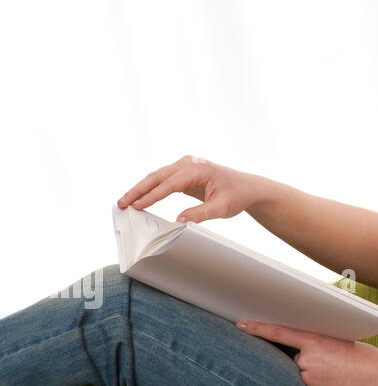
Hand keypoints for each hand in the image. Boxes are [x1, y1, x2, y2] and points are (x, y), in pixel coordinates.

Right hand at [117, 155, 266, 222]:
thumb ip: (200, 214)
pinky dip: (150, 188)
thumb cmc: (237, 195)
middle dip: (138, 190)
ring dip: (141, 188)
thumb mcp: (221, 209)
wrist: (248, 187)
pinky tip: (139, 198)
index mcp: (199, 169)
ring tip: (124, 202)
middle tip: (121, 204)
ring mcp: (186, 165)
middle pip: (158, 176)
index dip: (152, 196)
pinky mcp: (184, 171)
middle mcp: (190, 163)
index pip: (170, 183)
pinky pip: (163, 179)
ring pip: (157, 176)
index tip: (137, 206)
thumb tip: (178, 221)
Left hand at [236, 319, 377, 385]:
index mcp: (315, 340)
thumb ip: (317, 345)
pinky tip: (339, 384)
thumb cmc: (366, 357)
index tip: (241, 325)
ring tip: (341, 374)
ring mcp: (309, 380)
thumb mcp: (341, 341)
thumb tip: (303, 353)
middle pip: (294, 358)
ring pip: (302, 375)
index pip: (278, 333)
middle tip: (332, 363)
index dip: (257, 328)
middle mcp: (307, 361)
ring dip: (316, 374)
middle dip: (308, 359)